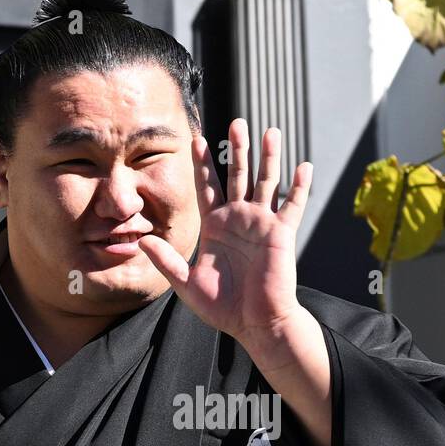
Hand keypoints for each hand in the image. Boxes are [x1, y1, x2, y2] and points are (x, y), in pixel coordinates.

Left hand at [138, 119, 312, 344]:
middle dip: (236, 149)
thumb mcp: (187, 283)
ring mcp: (261, 224)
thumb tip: (140, 241)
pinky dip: (300, 186)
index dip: (202, 164)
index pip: (207, 187)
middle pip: (237, 176)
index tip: (195, 139)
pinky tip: (304, 166)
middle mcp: (239, 219)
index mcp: (216, 227)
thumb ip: (166, 261)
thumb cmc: (224, 308)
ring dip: (268, 157)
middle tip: (236, 122)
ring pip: (266, 182)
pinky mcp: (281, 234)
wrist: (255, 324)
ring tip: (269, 131)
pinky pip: (292, 206)